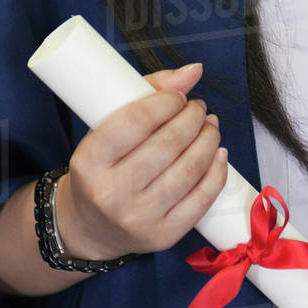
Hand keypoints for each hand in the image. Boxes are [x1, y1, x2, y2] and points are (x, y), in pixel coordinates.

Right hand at [54, 64, 227, 261]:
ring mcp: (138, 219)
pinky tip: (218, 154)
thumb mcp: (107, 127)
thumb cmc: (102, 167)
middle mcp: (111, 193)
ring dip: (209, 140)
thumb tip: (194, 70)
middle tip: (198, 108)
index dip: (166, 101)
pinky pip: (201, 201)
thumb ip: (148, 91)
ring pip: (189, 170)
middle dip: (193, 118)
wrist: (90, 227)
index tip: (179, 96)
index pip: (135, 121)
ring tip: (210, 126)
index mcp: (89, 161)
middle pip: (168, 144)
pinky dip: (217, 172)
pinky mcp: (162, 236)